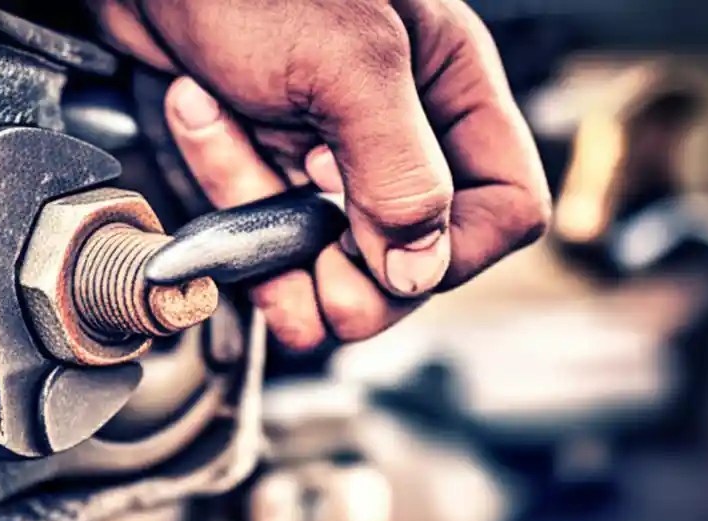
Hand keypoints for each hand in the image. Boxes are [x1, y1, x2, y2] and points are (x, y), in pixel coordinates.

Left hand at [90, 0, 550, 348]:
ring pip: (326, 271)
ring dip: (270, 234)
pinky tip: (204, 126)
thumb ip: (398, 170)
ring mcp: (327, 162)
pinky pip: (261, 243)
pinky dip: (225, 206)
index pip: (503, 211)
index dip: (450, 251)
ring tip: (232, 146)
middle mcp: (397, 137)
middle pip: (410, 265)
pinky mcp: (264, 175)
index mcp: (448, 93)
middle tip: (299, 230)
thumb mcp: (348, 63)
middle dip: (345, 270)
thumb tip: (420, 271)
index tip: (382, 246)